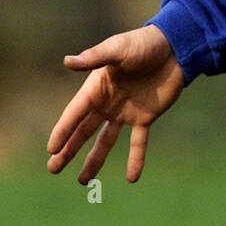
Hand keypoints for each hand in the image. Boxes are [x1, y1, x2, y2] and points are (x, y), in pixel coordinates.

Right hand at [47, 24, 184, 183]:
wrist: (174, 47)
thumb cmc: (142, 44)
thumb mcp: (117, 49)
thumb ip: (94, 58)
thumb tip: (67, 61)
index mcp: (96, 88)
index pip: (74, 114)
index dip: (63, 132)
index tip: (51, 150)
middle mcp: (107, 103)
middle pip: (83, 131)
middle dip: (68, 150)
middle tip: (53, 169)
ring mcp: (125, 112)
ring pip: (106, 141)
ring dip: (94, 160)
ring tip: (83, 181)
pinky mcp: (146, 117)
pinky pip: (138, 143)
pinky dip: (136, 159)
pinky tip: (132, 178)